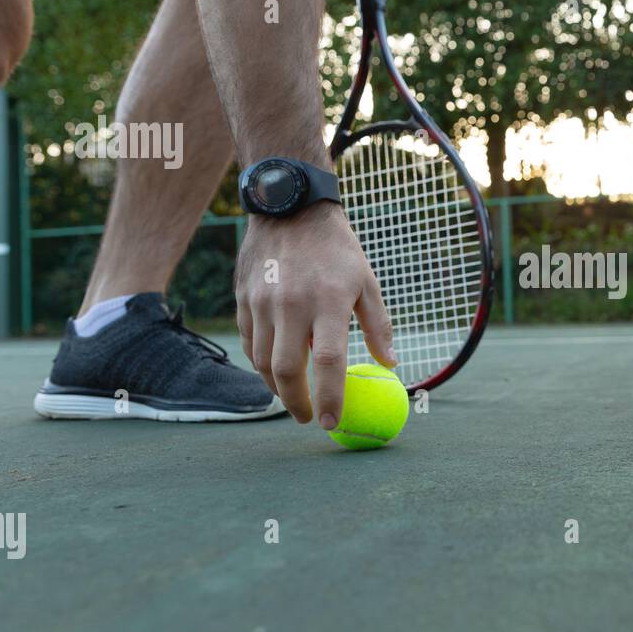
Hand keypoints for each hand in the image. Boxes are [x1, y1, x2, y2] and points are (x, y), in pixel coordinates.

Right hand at [236, 201, 395, 428]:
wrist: (289, 209)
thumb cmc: (336, 249)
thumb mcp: (365, 281)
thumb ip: (378, 325)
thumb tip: (389, 364)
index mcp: (329, 301)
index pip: (330, 362)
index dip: (331, 397)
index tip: (333, 422)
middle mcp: (292, 304)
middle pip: (287, 370)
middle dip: (297, 403)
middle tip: (309, 418)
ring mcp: (263, 302)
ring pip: (263, 361)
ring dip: (277, 388)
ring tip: (294, 397)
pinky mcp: (243, 299)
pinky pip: (250, 343)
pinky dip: (261, 363)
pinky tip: (275, 369)